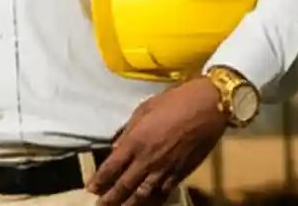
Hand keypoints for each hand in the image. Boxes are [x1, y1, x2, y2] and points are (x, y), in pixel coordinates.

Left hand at [86, 78, 226, 205]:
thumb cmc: (173, 102)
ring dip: (129, 204)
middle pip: (124, 185)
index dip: (99, 180)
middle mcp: (147, 160)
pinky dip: (152, 201)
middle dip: (110, 198)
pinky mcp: (181, 175)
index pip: (111, 167)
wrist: (206, 108)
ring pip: (143, 194)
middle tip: (99, 205)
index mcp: (135, 142)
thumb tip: (117, 148)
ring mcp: (165, 170)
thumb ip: (128, 131)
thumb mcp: (143, 110)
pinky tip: (146, 204)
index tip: (90, 188)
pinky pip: (163, 193)